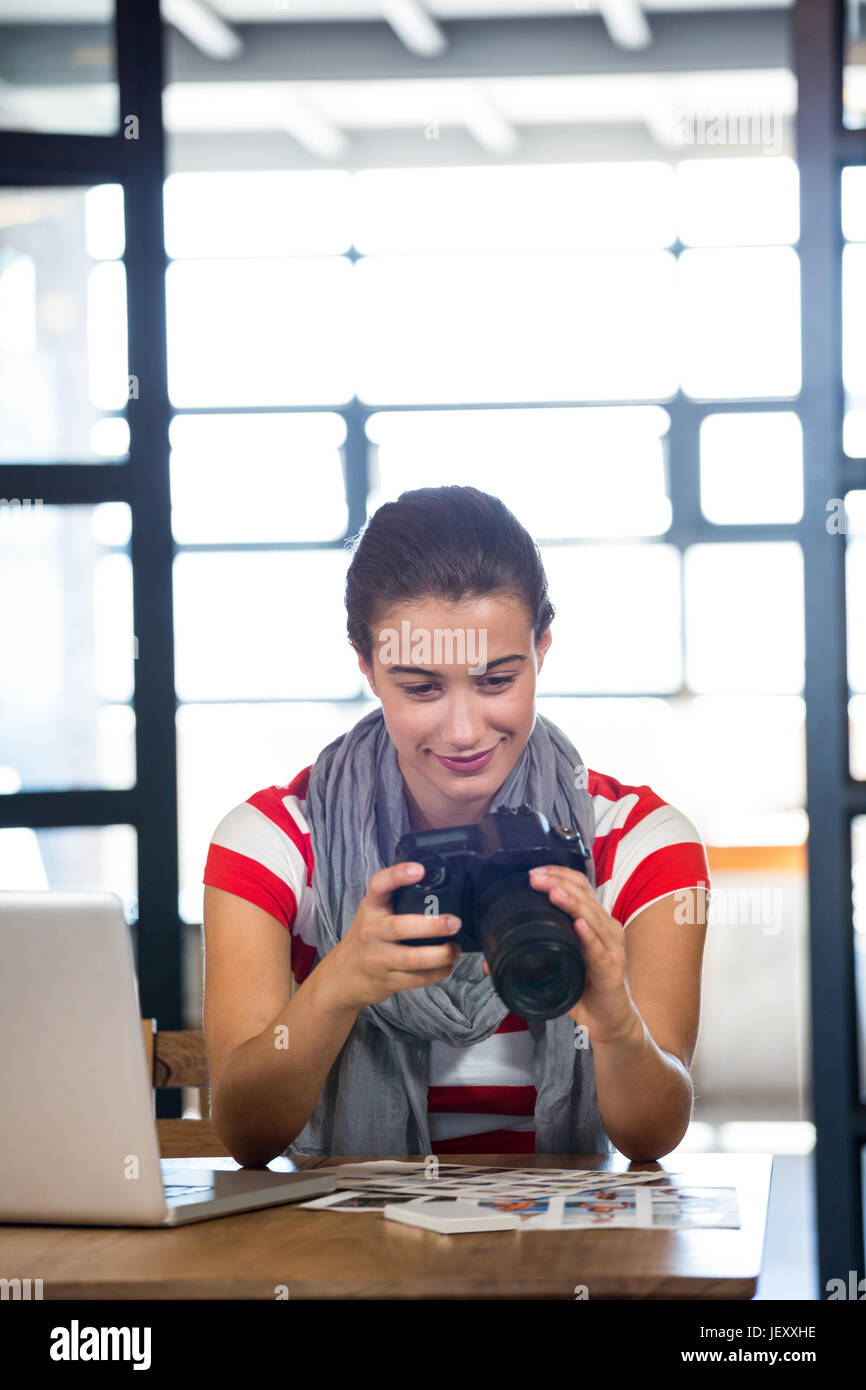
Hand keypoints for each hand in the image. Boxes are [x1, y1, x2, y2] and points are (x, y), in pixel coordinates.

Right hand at [328, 862, 461, 1010]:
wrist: (342, 977)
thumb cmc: (366, 939)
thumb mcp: (373, 914)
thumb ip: (395, 901)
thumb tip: (436, 885)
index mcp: (371, 909)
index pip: (379, 886)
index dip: (397, 875)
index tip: (420, 870)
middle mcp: (372, 932)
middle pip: (401, 927)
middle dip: (432, 926)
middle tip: (454, 923)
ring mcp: (378, 958)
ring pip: (412, 958)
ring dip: (441, 955)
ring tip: (455, 949)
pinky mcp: (387, 980)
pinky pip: (417, 979)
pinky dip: (438, 973)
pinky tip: (447, 965)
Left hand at [481, 864, 639, 1044]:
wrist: (609, 1020)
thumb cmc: (585, 988)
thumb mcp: (557, 966)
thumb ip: (529, 959)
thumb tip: (489, 962)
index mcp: (593, 922)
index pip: (579, 887)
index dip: (558, 875)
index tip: (533, 872)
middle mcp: (606, 928)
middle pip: (584, 895)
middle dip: (558, 882)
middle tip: (534, 878)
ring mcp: (612, 946)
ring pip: (592, 916)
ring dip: (571, 902)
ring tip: (553, 892)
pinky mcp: (612, 968)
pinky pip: (599, 949)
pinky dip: (588, 935)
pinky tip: (578, 926)